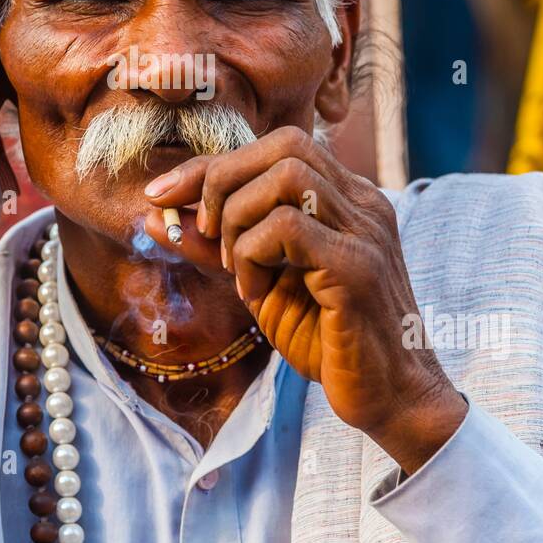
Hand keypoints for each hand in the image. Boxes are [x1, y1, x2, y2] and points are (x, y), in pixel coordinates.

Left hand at [144, 126, 466, 474]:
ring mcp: (366, 231)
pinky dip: (254, 255)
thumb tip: (155, 214)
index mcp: (345, 197)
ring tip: (237, 268)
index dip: (210, 164)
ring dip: (240, 219)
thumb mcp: (259, 283)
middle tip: (206, 234)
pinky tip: (256, 294)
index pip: (276, 147)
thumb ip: (216, 246)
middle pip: (284, 145)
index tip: (159, 195)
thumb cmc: (326, 339)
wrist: (388, 397)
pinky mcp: (359, 267)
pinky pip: (289, 227)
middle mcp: (363, 203)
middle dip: (222, 179)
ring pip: (286, 176)